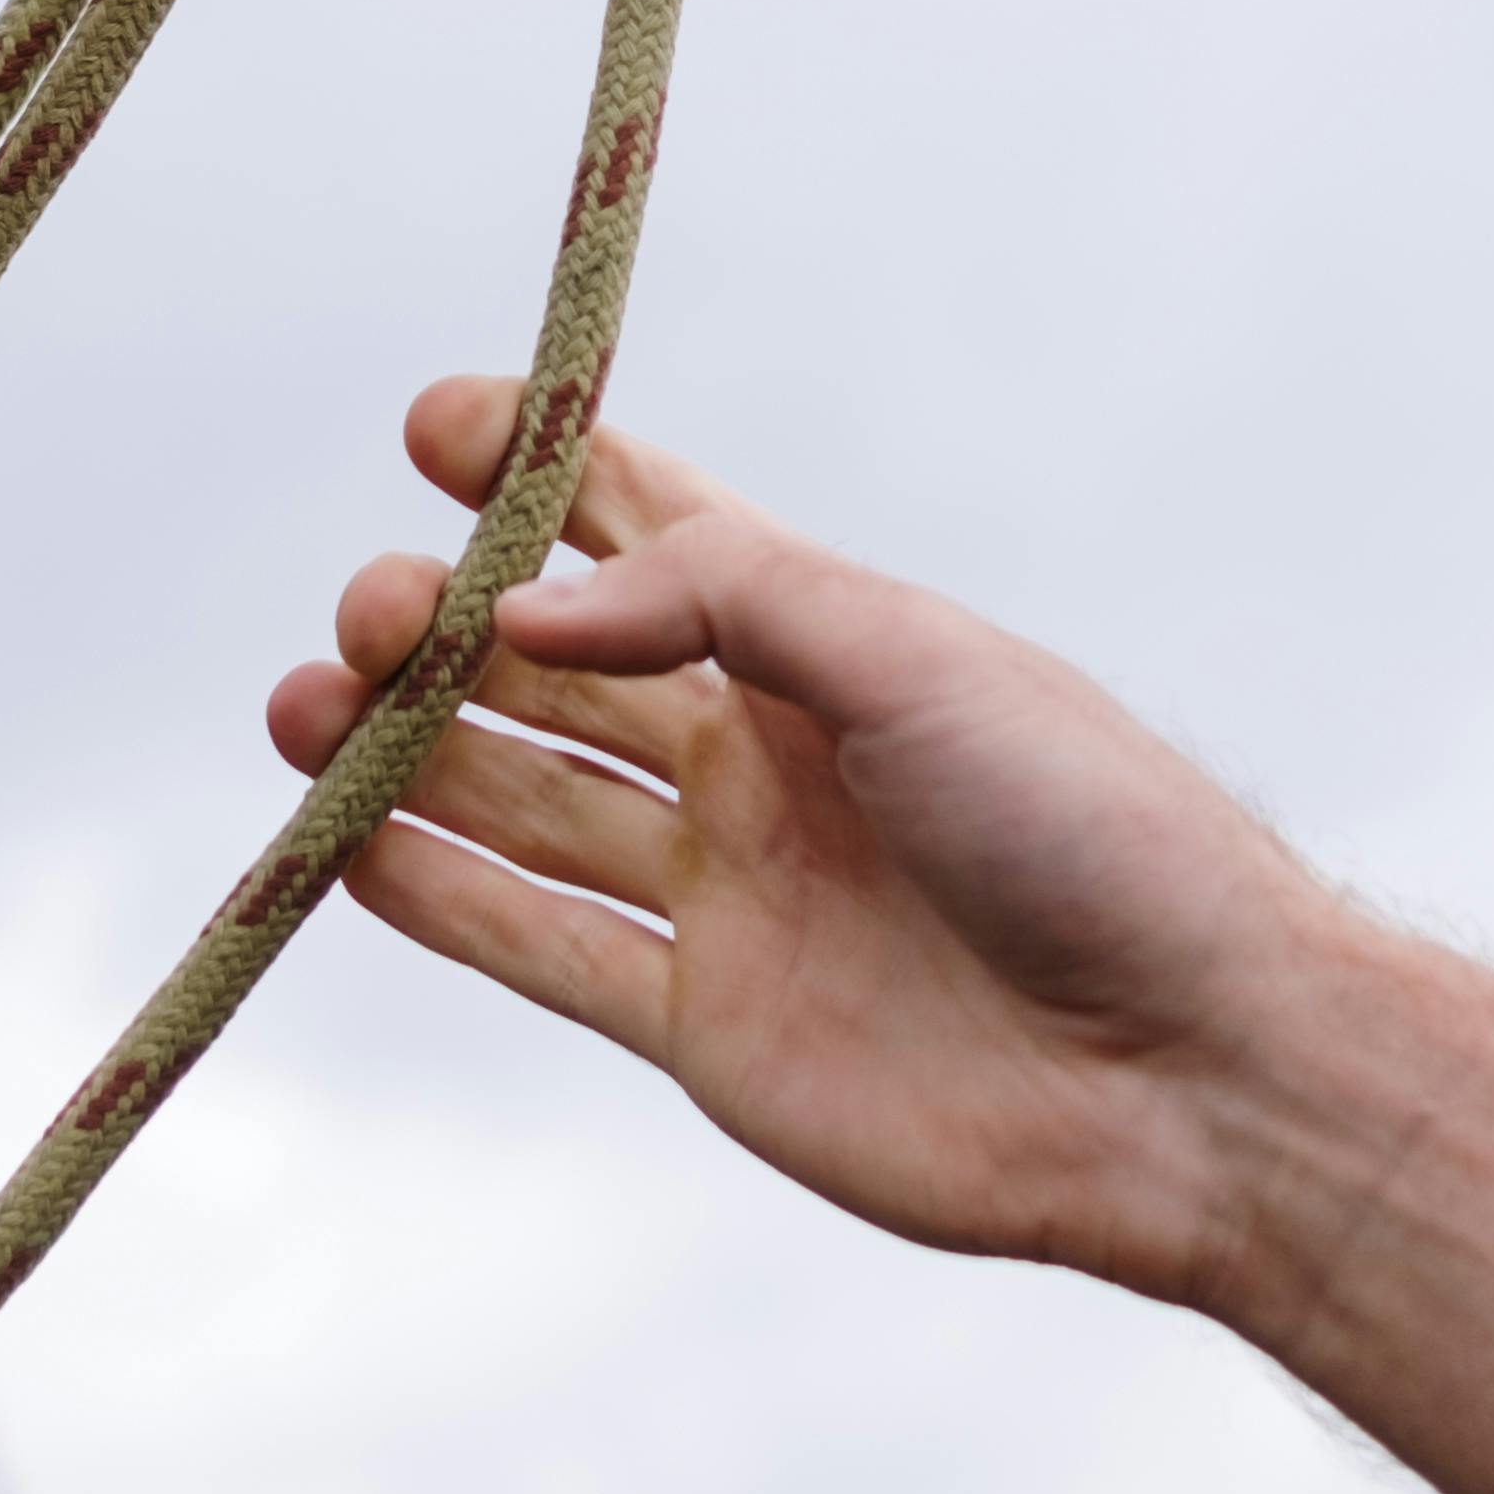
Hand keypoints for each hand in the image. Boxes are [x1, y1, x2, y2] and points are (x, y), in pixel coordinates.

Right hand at [267, 378, 1493, 1493]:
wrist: (1192, 1072)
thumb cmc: (1092, 828)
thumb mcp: (910, 654)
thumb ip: (721, 598)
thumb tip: (531, 607)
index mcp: (825, 643)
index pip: (650, 525)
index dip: (540, 470)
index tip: (431, 421)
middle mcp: (764, 757)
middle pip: (555, 666)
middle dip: (443, 621)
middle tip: (374, 606)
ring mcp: (732, 895)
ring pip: (523, 801)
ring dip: (402, 751)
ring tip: (302, 706)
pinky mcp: (710, 1028)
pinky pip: (540, 947)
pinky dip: (436, 897)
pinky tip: (340, 846)